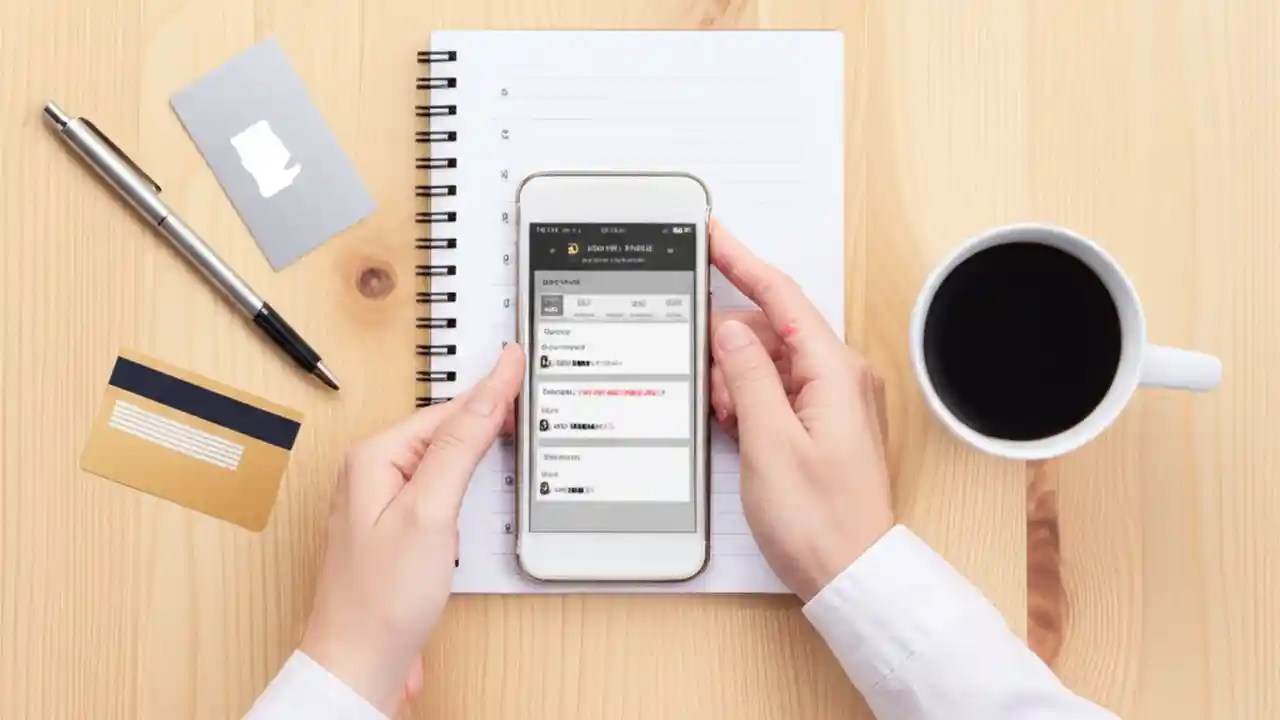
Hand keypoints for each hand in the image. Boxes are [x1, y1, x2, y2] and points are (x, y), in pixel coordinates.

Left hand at [299, 345, 523, 713]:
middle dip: (485, 412)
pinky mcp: (400, 534)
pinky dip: (467, 482)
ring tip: (507, 415)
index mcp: (374, 458)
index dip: (490, 392)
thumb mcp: (429, 511)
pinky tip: (481, 480)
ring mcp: (386, 506)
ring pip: (443, 460)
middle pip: (443, 430)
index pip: (446, 411)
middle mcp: (374, 476)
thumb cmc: (379, 597)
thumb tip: (488, 393)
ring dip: (477, 445)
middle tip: (522, 381)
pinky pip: (440, 491)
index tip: (518, 361)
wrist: (360, 664)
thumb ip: (460, 447)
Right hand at [709, 222, 893, 600]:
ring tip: (733, 425)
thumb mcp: (769, 441)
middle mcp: (840, 378)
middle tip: (713, 390)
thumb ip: (747, 376)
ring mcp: (834, 402)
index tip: (713, 236)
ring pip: (770, 364)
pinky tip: (740, 430)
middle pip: (772, 331)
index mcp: (834, 372)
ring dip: (740, 383)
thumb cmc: (819, 520)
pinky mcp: (823, 425)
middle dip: (732, 350)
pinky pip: (778, 393)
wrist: (851, 574)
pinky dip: (752, 403)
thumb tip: (731, 328)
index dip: (743, 262)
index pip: (782, 296)